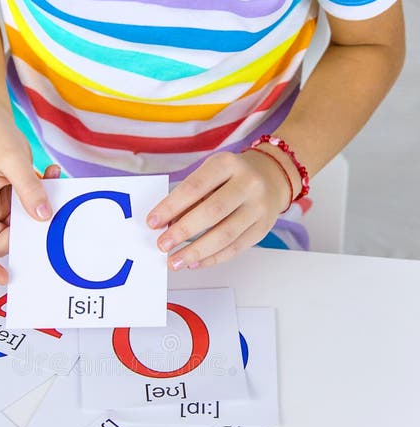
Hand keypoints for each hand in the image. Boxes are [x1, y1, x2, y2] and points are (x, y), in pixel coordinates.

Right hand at [0, 103, 59, 283]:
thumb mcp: (11, 159)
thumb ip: (28, 189)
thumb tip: (44, 216)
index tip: (3, 277)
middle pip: (3, 239)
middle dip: (28, 231)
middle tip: (46, 214)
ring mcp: (0, 205)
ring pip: (22, 225)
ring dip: (40, 208)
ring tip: (50, 180)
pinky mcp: (14, 197)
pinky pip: (31, 208)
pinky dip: (44, 195)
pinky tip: (51, 173)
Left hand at [146, 149, 294, 268]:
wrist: (273, 176)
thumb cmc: (232, 176)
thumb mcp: (210, 174)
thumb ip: (190, 197)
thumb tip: (167, 225)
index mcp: (227, 164)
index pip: (194, 187)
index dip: (171, 207)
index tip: (153, 222)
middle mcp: (248, 184)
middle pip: (212, 212)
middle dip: (183, 232)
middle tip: (162, 245)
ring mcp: (258, 208)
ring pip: (225, 235)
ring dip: (196, 251)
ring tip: (175, 261)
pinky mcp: (263, 228)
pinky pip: (235, 248)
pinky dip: (212, 258)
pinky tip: (195, 263)